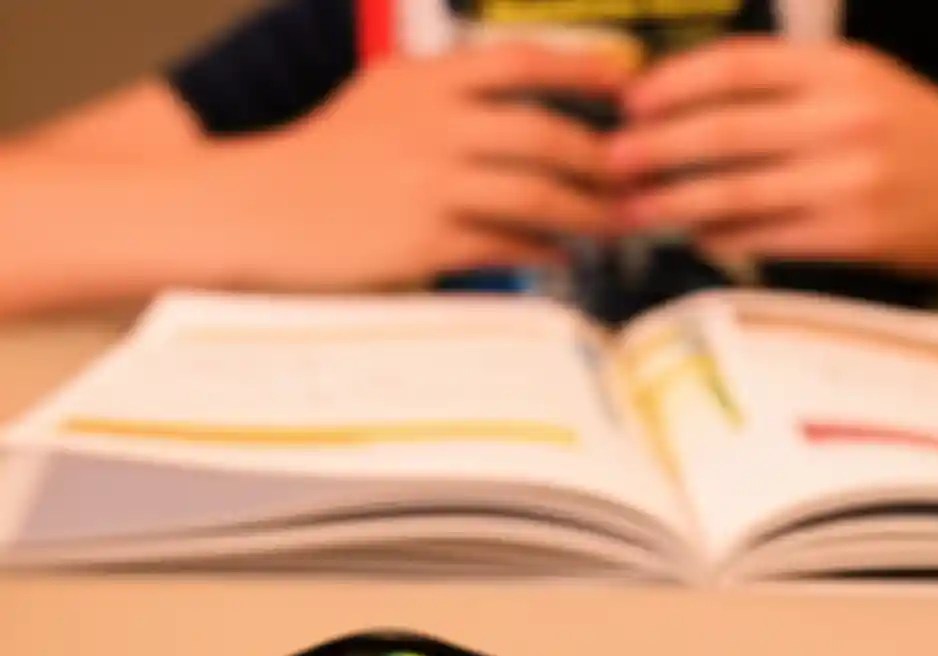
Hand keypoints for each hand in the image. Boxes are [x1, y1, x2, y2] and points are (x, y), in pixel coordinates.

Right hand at [223, 45, 628, 288]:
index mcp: (424, 80)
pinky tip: (562, 257)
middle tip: (631, 176)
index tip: (629, 86)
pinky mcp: (422, 238)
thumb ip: (446, 96)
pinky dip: (543, 250)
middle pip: (544, 133)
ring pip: (535, 192)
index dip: (584, 71)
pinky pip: (505, 242)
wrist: (251, 210)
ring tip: (612, 223)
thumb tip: (522, 105)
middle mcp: (432, 123)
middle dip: (600, 159)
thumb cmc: (321, 159)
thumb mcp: (381, 101)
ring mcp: (428, 181)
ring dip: (586, 211)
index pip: (521, 62)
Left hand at [608, 39, 937, 272]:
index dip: (675, 83)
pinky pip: (768, 236)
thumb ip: (792, 88)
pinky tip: (697, 238)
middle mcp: (844, 118)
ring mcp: (850, 178)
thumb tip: (695, 109)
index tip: (631, 101)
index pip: (738, 64)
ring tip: (633, 211)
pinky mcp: (855, 233)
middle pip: (725, 130)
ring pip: (737, 191)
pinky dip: (724, 238)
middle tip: (610, 161)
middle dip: (656, 147)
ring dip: (674, 203)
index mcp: (842, 70)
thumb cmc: (923, 138)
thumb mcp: (868, 85)